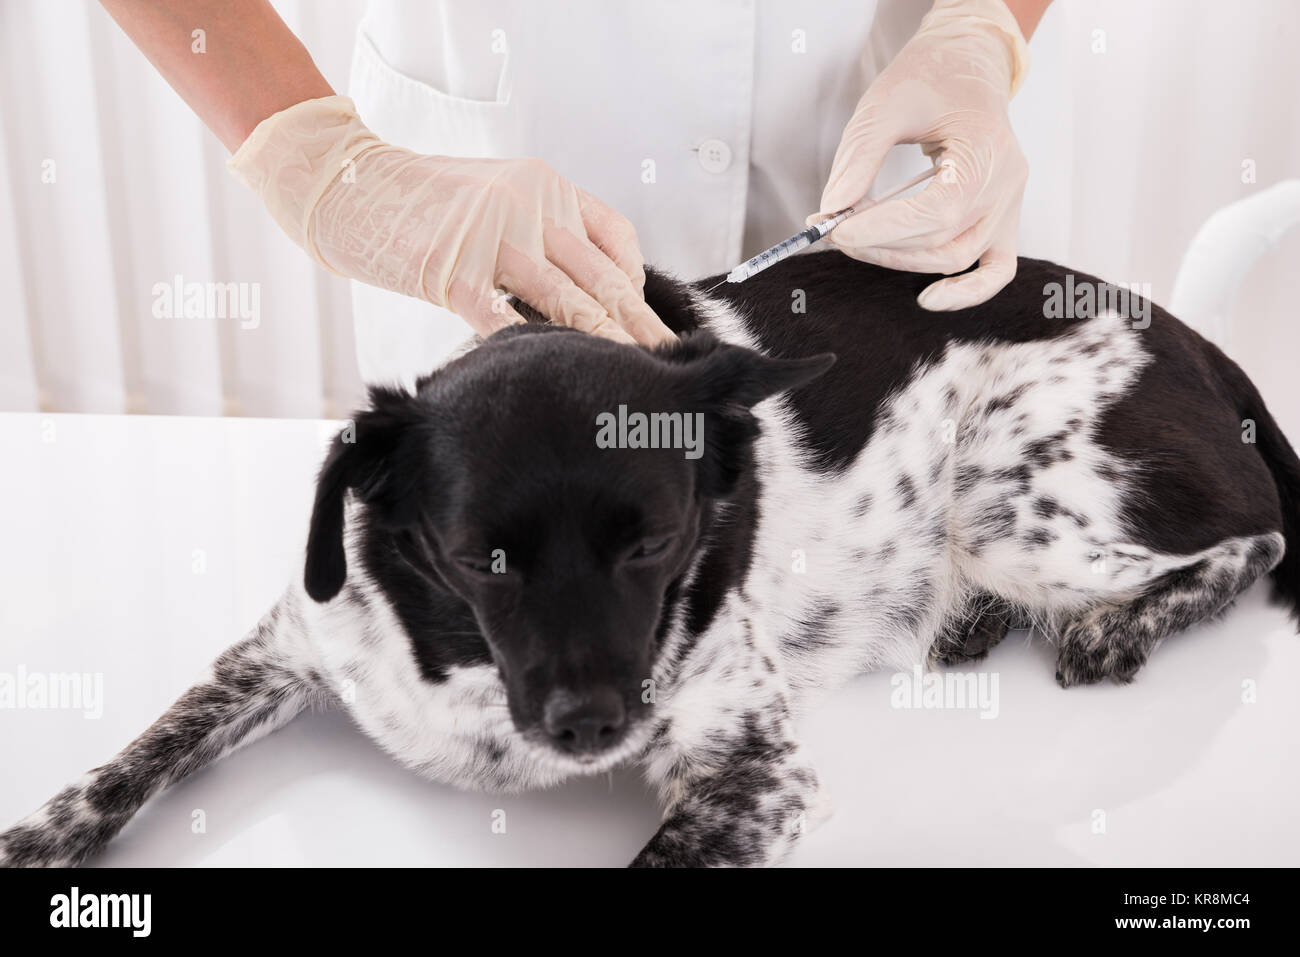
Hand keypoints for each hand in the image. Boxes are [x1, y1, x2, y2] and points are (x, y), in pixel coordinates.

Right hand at [229, 96, 673, 344]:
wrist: (349, 182)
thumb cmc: (422, 199)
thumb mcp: (499, 194)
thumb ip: (543, 233)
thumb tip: (584, 293)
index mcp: (547, 187)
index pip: (616, 240)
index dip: (642, 290)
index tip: (655, 328)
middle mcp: (531, 207)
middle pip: (604, 278)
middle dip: (641, 329)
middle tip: (669, 367)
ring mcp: (494, 239)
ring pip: (570, 301)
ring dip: (606, 346)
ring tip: (634, 380)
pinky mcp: (455, 272)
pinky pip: (506, 319)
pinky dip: (535, 348)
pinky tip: (557, 375)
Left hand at [811, 0, 1030, 310]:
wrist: (966, 66)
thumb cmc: (930, 78)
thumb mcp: (885, 104)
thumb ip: (859, 158)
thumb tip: (830, 211)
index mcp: (987, 148)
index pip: (937, 210)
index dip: (883, 228)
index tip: (835, 228)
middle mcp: (1006, 183)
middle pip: (943, 240)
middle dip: (881, 243)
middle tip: (834, 230)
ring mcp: (1009, 205)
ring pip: (958, 257)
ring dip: (901, 260)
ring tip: (858, 244)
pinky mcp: (1001, 220)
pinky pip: (995, 269)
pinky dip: (966, 291)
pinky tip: (927, 299)